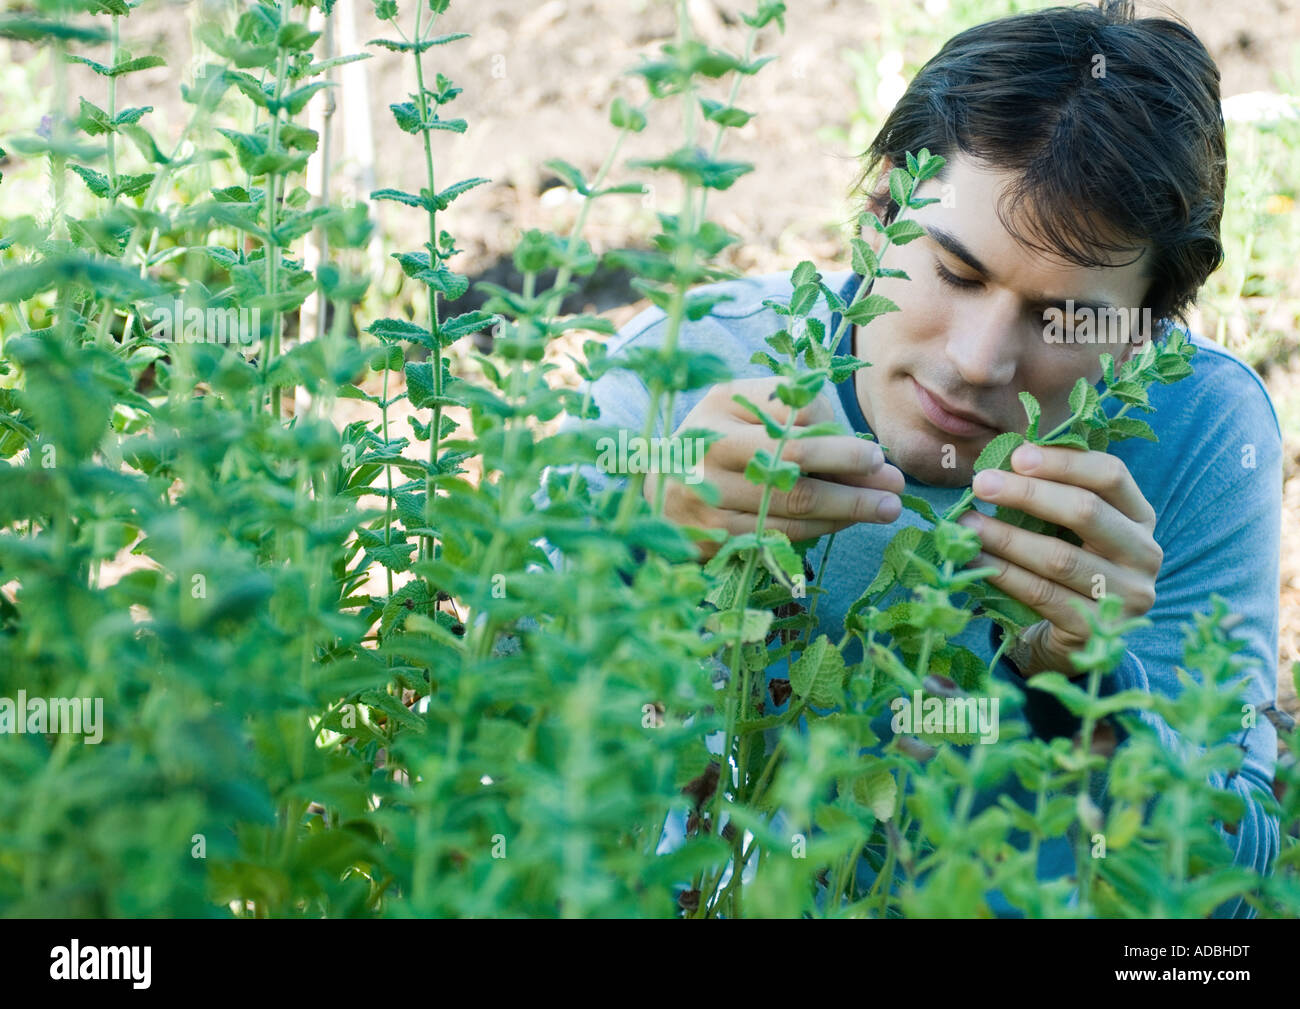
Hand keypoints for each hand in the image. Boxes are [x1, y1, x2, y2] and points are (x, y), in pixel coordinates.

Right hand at [646, 377, 905, 560]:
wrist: (658, 481)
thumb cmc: (717, 434)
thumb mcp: (744, 403)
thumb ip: (793, 408)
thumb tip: (852, 442)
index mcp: (716, 418)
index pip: (788, 436)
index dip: (836, 449)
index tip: (875, 455)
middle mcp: (704, 463)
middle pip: (791, 480)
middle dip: (851, 486)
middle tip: (895, 489)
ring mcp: (703, 508)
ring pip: (787, 516)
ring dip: (844, 514)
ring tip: (885, 508)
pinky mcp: (709, 542)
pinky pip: (775, 540)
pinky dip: (816, 532)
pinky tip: (844, 523)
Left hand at [956, 443, 1161, 678]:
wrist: (1074, 636)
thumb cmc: (1067, 565)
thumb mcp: (1070, 527)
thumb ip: (1053, 492)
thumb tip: (1007, 456)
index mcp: (1139, 517)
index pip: (1111, 475)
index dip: (1063, 462)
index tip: (1016, 456)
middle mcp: (1143, 553)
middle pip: (1086, 511)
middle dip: (1027, 494)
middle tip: (981, 483)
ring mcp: (1126, 595)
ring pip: (1059, 557)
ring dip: (1006, 537)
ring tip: (967, 524)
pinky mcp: (1098, 628)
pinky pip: (1042, 594)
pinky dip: (1003, 573)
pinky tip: (974, 559)